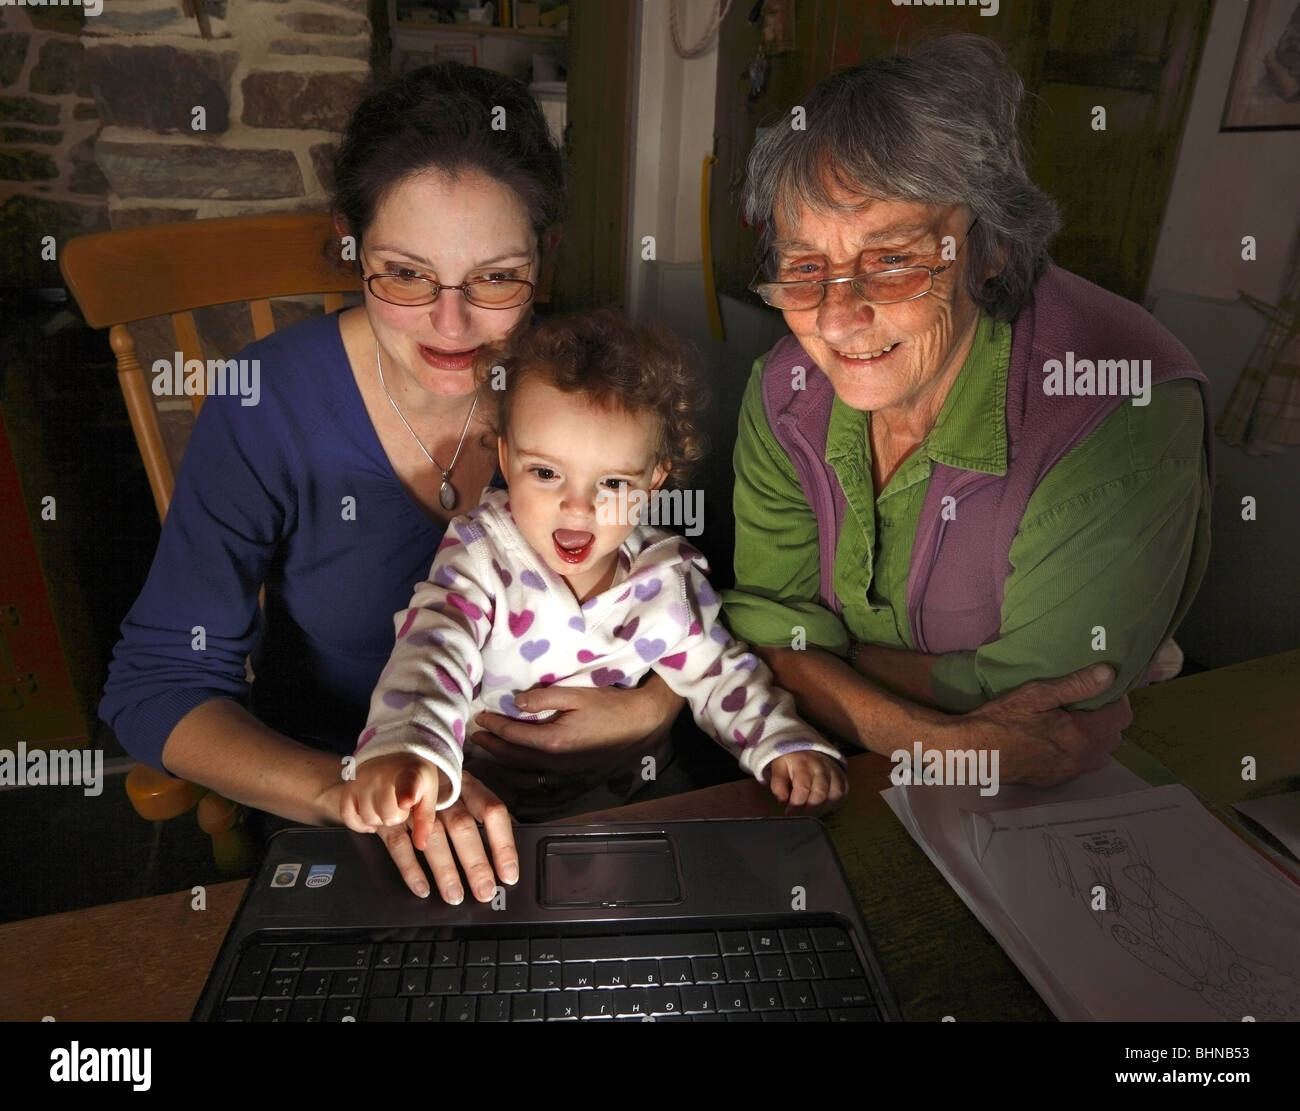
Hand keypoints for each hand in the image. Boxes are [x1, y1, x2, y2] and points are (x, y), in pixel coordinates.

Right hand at [337, 753, 440, 833]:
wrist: (392, 753)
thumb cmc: (413, 776)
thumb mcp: (428, 793)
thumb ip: (426, 819)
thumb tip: (421, 845)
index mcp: (410, 774)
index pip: (407, 785)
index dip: (406, 795)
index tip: (406, 802)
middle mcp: (382, 776)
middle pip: (389, 817)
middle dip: (397, 817)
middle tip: (401, 804)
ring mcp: (363, 781)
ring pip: (370, 819)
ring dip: (379, 818)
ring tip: (386, 804)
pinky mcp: (348, 788)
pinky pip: (348, 816)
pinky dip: (359, 822)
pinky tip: (371, 816)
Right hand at [377, 770, 518, 903]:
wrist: (388, 764)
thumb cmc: (435, 784)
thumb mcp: (462, 789)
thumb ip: (485, 813)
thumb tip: (509, 847)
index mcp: (466, 785)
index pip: (491, 811)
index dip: (503, 844)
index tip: (509, 874)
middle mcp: (442, 793)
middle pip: (463, 826)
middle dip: (475, 862)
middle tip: (485, 891)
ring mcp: (413, 804)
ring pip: (432, 837)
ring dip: (445, 869)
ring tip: (455, 895)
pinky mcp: (388, 817)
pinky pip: (399, 844)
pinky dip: (411, 869)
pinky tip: (423, 888)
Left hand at [471, 680, 677, 772]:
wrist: (640, 724)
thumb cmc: (609, 705)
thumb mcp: (575, 694)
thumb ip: (543, 697)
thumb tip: (515, 701)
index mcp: (552, 741)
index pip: (512, 734)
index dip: (493, 725)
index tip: (478, 717)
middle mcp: (554, 763)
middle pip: (513, 757)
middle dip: (492, 746)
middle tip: (475, 737)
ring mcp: (563, 772)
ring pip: (524, 770)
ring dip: (503, 760)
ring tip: (490, 749)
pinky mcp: (572, 774)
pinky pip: (538, 775)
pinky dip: (521, 769)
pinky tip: (516, 763)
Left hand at [768, 751, 847, 816]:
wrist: (807, 749)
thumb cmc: (791, 762)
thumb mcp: (778, 768)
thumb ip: (778, 784)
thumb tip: (782, 800)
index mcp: (803, 764)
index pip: (803, 787)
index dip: (796, 804)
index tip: (789, 814)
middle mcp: (821, 767)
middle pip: (820, 793)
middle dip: (809, 809)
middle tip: (800, 816)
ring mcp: (833, 771)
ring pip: (835, 794)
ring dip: (823, 807)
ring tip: (811, 811)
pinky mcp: (841, 777)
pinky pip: (843, 793)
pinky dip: (835, 803)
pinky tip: (823, 806)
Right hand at [953, 663, 1130, 786]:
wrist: (974, 752)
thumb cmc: (1002, 719)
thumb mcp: (1036, 695)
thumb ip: (1075, 685)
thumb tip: (1109, 673)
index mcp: (1082, 734)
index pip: (1122, 717)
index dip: (1118, 699)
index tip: (1103, 688)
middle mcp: (1081, 758)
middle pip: (1115, 738)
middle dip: (1108, 720)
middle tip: (1089, 704)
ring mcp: (1068, 772)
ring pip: (1100, 755)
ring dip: (1096, 739)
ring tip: (1076, 722)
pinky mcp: (1054, 780)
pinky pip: (1080, 766)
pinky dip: (1079, 752)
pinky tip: (1059, 740)